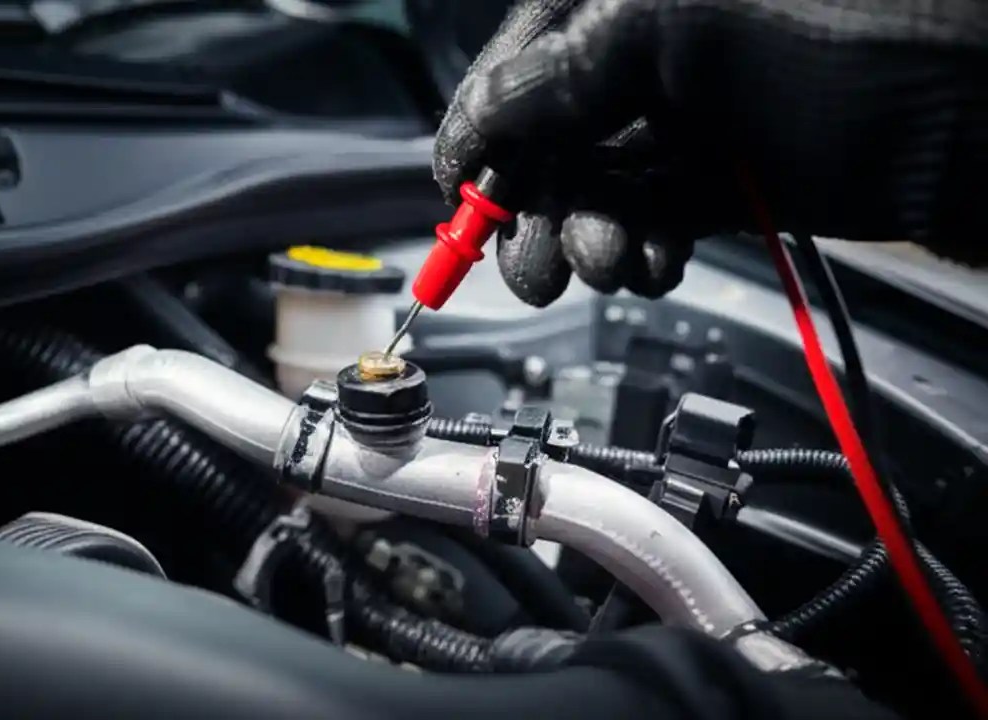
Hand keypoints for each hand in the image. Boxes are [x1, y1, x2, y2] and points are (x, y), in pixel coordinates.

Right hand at [434, 0, 986, 305]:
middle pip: (549, 136)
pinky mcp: (724, 179)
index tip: (457, 195)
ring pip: (597, 187)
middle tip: (535, 268)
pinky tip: (657, 263)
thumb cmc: (856, 44)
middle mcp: (652, 53)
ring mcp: (691, 118)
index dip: (480, 130)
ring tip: (619, 261)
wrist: (982, 126)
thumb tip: (481, 118)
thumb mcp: (687, 30)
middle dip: (535, 206)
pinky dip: (642, 252)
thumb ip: (567, 70)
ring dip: (589, 237)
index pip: (521, 59)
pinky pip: (650, 219)